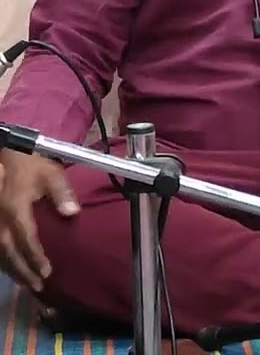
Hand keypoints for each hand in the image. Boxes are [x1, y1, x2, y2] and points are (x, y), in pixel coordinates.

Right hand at [0, 151, 78, 290]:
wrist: (5, 155)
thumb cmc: (29, 165)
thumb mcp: (50, 173)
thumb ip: (62, 193)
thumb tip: (72, 213)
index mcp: (15, 209)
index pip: (26, 239)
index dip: (35, 257)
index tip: (47, 272)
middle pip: (8, 252)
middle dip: (22, 271)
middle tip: (38, 286)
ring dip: (11, 269)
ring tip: (27, 283)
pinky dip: (2, 260)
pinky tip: (11, 268)